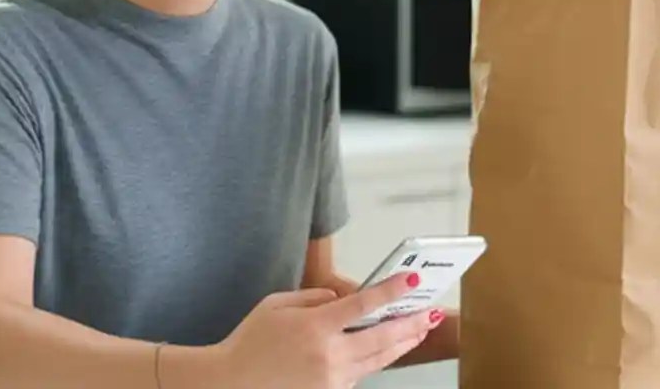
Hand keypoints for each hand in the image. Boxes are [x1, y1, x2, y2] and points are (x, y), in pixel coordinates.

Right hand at [214, 272, 443, 388]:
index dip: (390, 291)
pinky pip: (360, 375)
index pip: (363, 304)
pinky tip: (388, 349)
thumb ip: (313, 298)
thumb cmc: (249, 342)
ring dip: (403, 344)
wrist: (229, 384)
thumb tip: (340, 299)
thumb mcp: (276, 305)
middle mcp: (329, 354)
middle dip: (410, 323)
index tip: (411, 281)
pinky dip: (375, 361)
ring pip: (378, 360)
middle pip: (382, 337)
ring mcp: (331, 379)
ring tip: (420, 330)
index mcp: (315, 326)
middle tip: (430, 312)